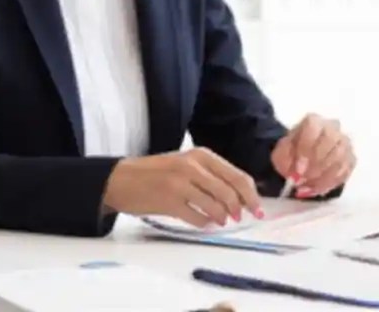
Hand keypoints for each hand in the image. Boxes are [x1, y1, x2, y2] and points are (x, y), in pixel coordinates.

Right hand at [103, 148, 262, 228]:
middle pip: (230, 193)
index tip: (257, 208)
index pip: (237, 176)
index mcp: (199, 155)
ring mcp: (180, 184)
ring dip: (221, 217)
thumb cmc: (155, 172)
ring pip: (216, 207)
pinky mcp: (169, 202)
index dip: (251, 195)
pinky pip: (198, 218)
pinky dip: (205, 223)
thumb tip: (240, 196)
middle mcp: (192, 167)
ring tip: (218, 219)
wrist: (121, 179)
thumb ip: (210, 175)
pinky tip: (202, 221)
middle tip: (238, 217)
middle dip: (239, 209)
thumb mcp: (184, 164)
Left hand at [271, 113, 354, 197]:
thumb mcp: (281, 153)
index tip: (298, 170)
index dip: (306, 149)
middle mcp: (332, 128)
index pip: (313, 128)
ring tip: (307, 187)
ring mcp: (345, 143)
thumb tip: (297, 174)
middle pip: (331, 141)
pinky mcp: (351, 159)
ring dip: (322, 177)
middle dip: (316, 165)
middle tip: (303, 180)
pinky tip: (317, 190)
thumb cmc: (291, 152)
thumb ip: (286, 160)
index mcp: (313, 121)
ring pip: (340, 158)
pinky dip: (330, 184)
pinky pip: (345, 172)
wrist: (302, 159)